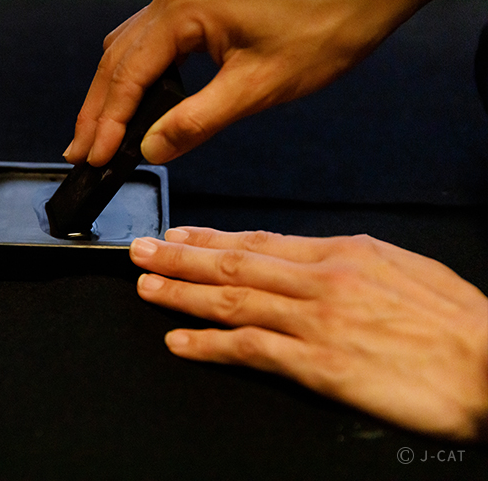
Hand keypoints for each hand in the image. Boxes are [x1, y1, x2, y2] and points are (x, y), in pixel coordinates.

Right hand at [65, 0, 483, 166]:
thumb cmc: (327, 27)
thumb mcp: (259, 87)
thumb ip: (196, 121)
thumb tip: (152, 148)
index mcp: (187, 6)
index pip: (129, 74)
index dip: (108, 121)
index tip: (93, 156)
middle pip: (117, 56)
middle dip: (97, 108)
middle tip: (79, 150)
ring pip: (129, 45)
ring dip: (112, 90)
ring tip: (97, 131)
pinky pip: (152, 36)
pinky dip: (137, 72)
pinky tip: (134, 97)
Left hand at [129, 227, 487, 439]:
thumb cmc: (458, 322)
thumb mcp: (404, 268)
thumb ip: (349, 261)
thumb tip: (310, 256)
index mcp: (344, 252)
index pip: (261, 240)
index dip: (212, 238)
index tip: (180, 234)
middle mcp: (322, 280)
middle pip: (235, 264)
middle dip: (181, 257)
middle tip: (142, 251)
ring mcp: (316, 321)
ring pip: (232, 300)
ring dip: (181, 293)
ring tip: (146, 287)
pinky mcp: (318, 364)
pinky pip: (250, 349)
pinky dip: (209, 345)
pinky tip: (179, 342)